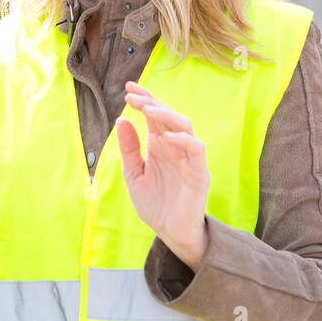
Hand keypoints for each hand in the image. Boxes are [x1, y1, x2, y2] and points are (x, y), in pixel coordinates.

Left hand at [117, 80, 210, 271]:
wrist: (170, 233)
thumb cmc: (154, 204)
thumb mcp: (134, 175)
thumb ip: (129, 149)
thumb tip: (121, 119)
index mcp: (159, 145)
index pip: (154, 115)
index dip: (144, 99)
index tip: (128, 88)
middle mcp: (175, 146)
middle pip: (168, 115)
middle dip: (152, 102)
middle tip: (133, 96)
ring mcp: (189, 157)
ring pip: (185, 126)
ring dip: (167, 115)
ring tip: (148, 110)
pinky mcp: (199, 172)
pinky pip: (196, 148)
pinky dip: (183, 139)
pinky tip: (165, 136)